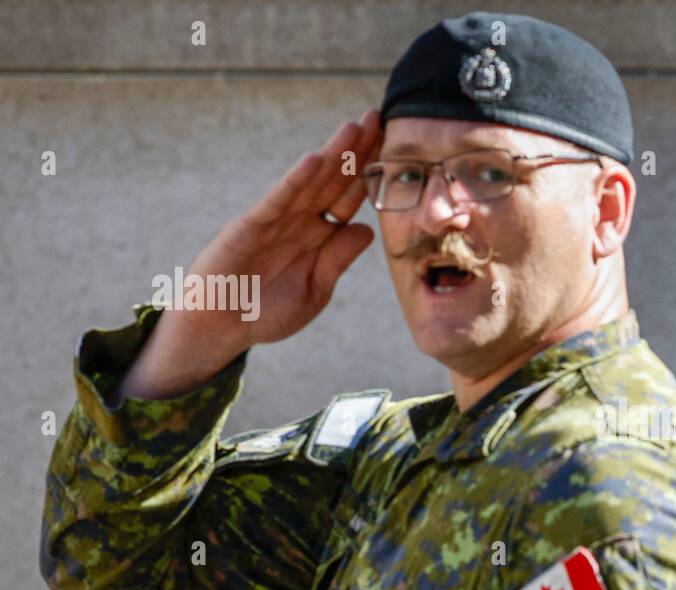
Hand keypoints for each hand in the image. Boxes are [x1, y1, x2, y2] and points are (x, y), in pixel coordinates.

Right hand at [119, 110, 383, 398]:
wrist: (223, 327)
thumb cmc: (267, 312)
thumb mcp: (316, 290)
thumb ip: (338, 259)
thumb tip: (367, 229)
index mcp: (320, 237)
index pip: (351, 199)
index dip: (370, 174)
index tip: (393, 149)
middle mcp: (301, 221)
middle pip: (335, 180)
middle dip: (356, 150)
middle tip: (378, 117)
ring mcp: (277, 220)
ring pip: (311, 181)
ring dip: (333, 154)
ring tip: (354, 126)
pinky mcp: (252, 225)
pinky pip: (280, 199)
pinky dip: (297, 180)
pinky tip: (316, 159)